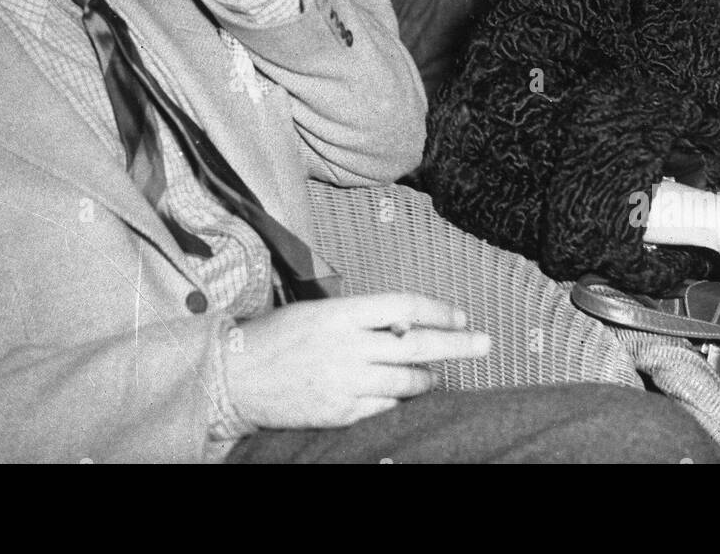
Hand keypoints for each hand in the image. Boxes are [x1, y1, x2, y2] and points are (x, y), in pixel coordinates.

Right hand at [223, 293, 491, 428]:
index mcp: (342, 313)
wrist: (235, 376)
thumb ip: (361, 317)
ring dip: (426, 377)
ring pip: (407, 381)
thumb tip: (406, 324)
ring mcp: (346, 383)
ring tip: (432, 374)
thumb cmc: (276, 336)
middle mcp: (348, 346)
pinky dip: (398, 399)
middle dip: (457, 344)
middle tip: (484, 343)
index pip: (404, 307)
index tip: (460, 316)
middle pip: (417, 344)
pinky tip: (402, 394)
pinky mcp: (341, 413)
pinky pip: (386, 407)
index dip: (438, 311)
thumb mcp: (319, 311)